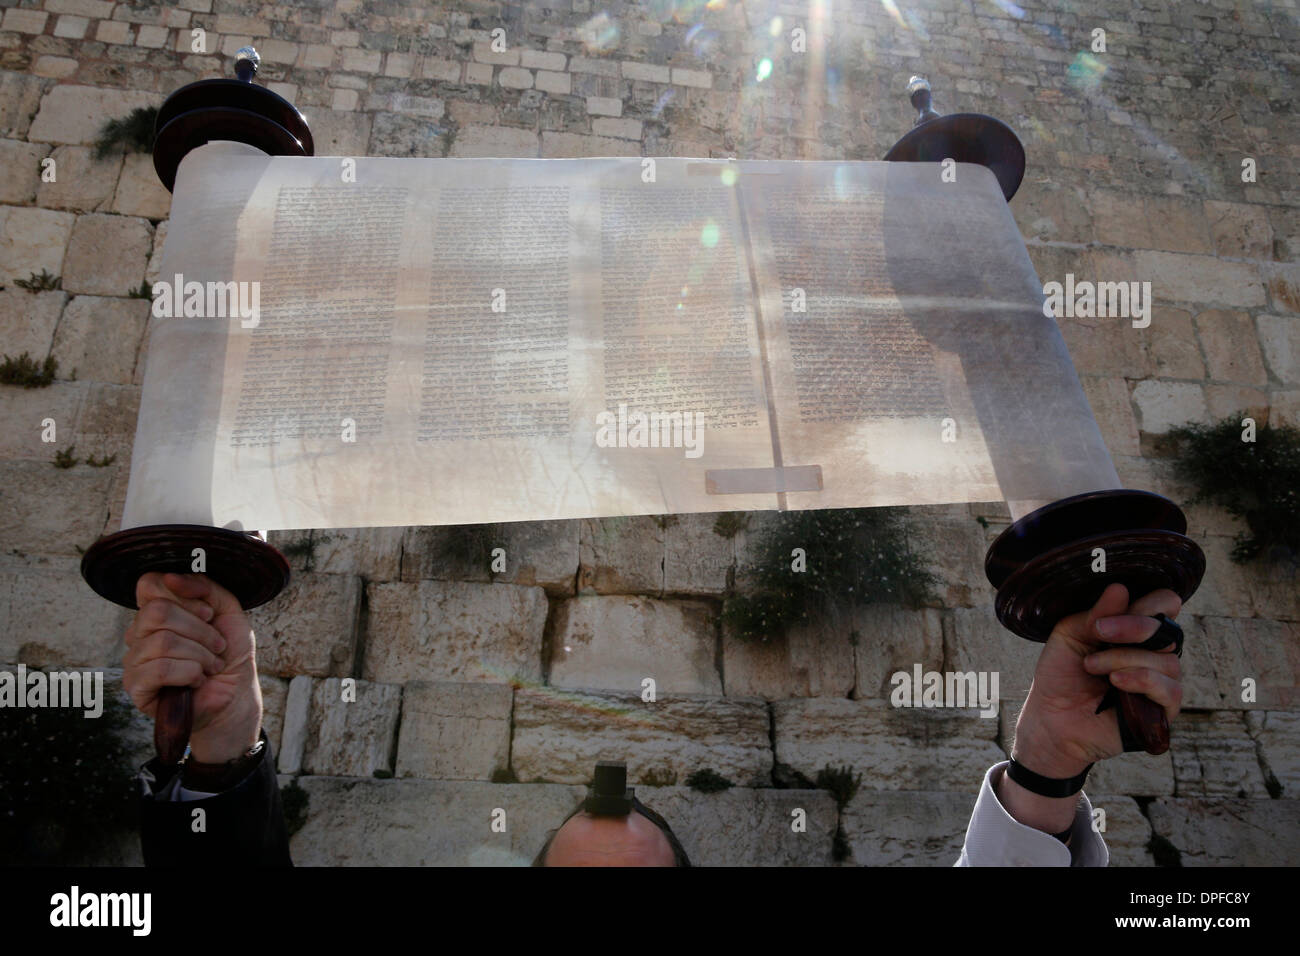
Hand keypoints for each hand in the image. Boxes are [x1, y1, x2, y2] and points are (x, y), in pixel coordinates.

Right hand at [122, 572, 261, 762]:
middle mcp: (138, 633)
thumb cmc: (229, 653)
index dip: (184, 594)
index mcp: (156, 611)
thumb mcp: (227, 610)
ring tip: (211, 665)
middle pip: (157, 611)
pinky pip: (160, 668)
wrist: (236, 695)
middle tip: (217, 645)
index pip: (149, 584)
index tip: (209, 613)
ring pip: (162, 641)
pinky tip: (198, 679)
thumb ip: (205, 587)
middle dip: (199, 629)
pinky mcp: (136, 687)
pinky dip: (190, 672)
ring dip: (200, 653)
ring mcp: (134, 659)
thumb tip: (171, 578)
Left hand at [997, 582, 1182, 833]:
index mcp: (1136, 631)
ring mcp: (1162, 682)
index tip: (1114, 611)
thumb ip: (1096, 614)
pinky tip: (1115, 683)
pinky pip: (1170, 689)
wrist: (1051, 718)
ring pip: (1166, 660)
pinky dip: (1141, 680)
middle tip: (1098, 633)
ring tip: (1093, 667)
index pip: (1165, 605)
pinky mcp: (1163, 711)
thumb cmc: (1061, 675)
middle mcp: (1155, 653)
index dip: (1149, 604)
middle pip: (1168, 630)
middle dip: (1133, 627)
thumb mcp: (1070, 636)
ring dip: (1123, 659)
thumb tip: (1120, 588)